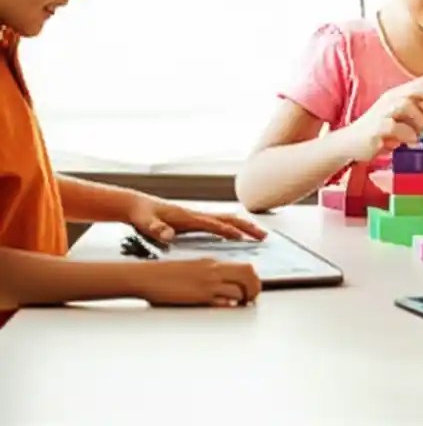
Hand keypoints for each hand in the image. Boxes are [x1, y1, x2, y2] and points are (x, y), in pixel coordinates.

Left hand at [127, 196, 266, 243]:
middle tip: (264, 236)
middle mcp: (196, 214)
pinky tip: (239, 233)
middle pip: (229, 218)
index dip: (227, 231)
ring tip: (259, 234)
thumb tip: (168, 234)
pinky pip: (221, 222)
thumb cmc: (141, 215)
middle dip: (247, 227)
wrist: (136, 205)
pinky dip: (235, 226)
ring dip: (245, 226)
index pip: (213, 224)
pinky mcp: (196, 219)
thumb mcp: (145, 223)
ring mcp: (198, 216)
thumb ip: (156, 229)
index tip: (242, 238)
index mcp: (187, 217)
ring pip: (228, 219)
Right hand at [133, 259, 261, 306]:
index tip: (252, 289)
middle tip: (252, 299)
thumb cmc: (164, 275)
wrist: (145, 276)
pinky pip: (223, 301)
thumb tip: (225, 287)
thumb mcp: (192, 268)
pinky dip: (230, 306)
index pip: (245, 267)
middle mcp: (213, 270)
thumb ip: (210, 274)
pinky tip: (228, 308)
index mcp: (212, 263)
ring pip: (240, 289)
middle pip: (248, 274)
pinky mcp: (199, 296)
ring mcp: (207, 283)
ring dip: (245, 299)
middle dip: (255, 288)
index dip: (253, 279)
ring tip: (242, 306)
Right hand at [342, 75, 422, 160]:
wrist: (351, 144)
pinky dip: (408, 135)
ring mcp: (380, 114)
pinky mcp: (376, 129)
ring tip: (420, 132)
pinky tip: (411, 142)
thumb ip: (415, 102)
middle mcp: (386, 101)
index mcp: (393, 96)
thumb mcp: (397, 115)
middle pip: (410, 92)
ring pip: (404, 106)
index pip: (413, 85)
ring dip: (417, 120)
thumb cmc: (378, 130)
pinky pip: (396, 127)